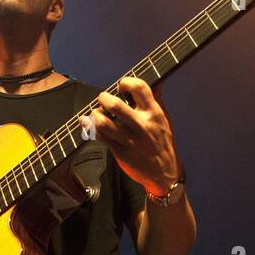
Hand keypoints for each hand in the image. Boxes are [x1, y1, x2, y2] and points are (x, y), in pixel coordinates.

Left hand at [83, 75, 180, 195]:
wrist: (164, 173)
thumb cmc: (163, 143)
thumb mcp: (165, 119)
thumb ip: (157, 100)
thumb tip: (157, 81)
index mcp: (154, 113)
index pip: (139, 88)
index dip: (126, 82)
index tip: (121, 86)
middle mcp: (141, 125)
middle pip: (114, 104)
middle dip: (103, 98)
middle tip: (103, 99)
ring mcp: (130, 140)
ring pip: (103, 122)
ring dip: (95, 114)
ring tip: (97, 114)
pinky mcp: (121, 152)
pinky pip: (100, 137)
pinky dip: (91, 128)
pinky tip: (89, 124)